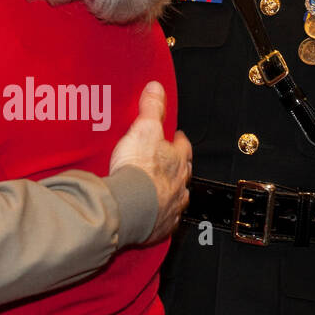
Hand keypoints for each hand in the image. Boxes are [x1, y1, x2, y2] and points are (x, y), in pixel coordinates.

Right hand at [109, 81, 190, 244]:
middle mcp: (179, 184)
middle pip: (182, 173)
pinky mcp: (161, 226)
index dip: (179, 141)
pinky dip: (161, 216)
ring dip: (171, 192)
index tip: (176, 136)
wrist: (131, 206)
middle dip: (177, 167)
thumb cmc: (138, 170)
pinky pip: (165, 220)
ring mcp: (172, 206)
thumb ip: (152, 108)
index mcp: (177, 160)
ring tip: (162, 190)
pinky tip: (155, 216)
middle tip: (169, 163)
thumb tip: (157, 88)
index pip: (183, 147)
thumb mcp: (144, 129)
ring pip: (177, 197)